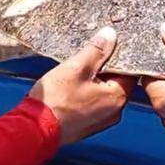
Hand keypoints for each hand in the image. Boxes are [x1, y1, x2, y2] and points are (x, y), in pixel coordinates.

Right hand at [27, 27, 134, 143]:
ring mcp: (102, 121)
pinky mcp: (89, 126)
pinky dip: (87, 95)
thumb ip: (96, 51)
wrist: (35, 129)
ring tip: (78, 72)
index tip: (106, 46)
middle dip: (104, 69)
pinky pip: (94, 105)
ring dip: (94, 82)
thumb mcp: (76, 67)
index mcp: (117, 97)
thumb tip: (111, 35)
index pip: (128, 71)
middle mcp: (115, 112)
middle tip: (87, 57)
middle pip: (117, 82)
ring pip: (104, 94)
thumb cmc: (55, 99)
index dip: (117, 56)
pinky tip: (72, 89)